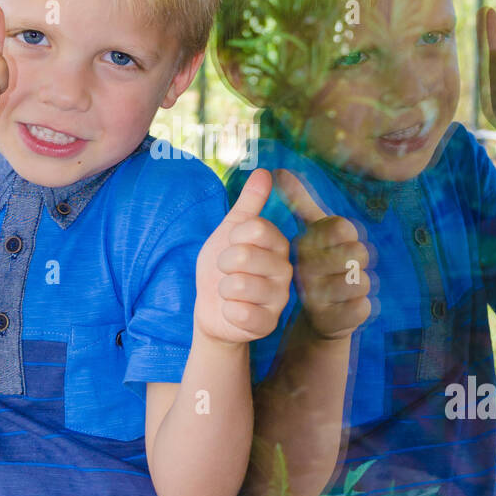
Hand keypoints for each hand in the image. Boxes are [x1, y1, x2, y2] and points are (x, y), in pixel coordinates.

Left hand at [194, 168, 293, 344]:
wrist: (211, 308)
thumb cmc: (223, 268)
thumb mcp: (230, 232)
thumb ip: (249, 204)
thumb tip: (264, 172)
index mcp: (277, 244)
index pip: (255, 228)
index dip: (232, 237)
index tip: (230, 245)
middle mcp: (284, 270)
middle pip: (244, 255)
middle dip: (223, 263)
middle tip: (226, 272)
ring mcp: (279, 299)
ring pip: (239, 285)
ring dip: (223, 288)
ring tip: (229, 292)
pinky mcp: (267, 324)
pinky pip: (241, 312)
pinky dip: (227, 310)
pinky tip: (232, 310)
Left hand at [273, 168, 369, 339]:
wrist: (316, 306)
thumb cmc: (311, 262)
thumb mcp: (304, 231)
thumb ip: (296, 202)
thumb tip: (278, 170)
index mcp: (346, 235)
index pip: (343, 226)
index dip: (322, 237)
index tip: (305, 246)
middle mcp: (359, 258)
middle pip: (354, 253)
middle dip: (325, 263)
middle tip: (305, 271)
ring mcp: (364, 284)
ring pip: (357, 282)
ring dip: (329, 288)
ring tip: (310, 291)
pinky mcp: (362, 311)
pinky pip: (358, 309)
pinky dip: (337, 310)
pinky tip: (320, 308)